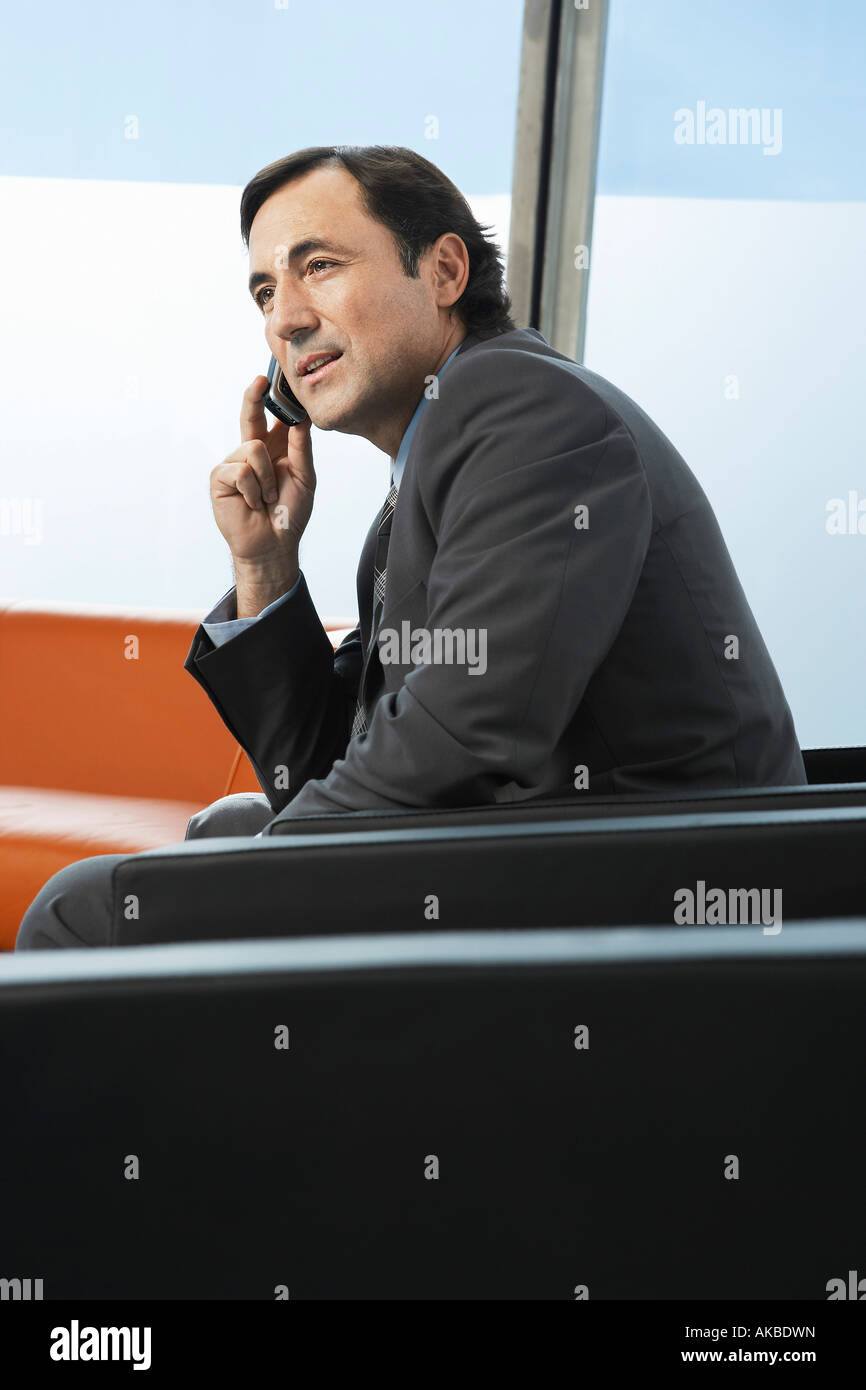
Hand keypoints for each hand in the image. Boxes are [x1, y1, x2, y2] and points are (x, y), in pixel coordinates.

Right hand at [209, 374, 314, 567]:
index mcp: (275, 449)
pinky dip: (253, 490)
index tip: (278, 377)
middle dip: (253, 397)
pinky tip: (254, 504)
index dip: (276, 398)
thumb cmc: (290, 513)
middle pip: (250, 416)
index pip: (274, 417)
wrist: (273, 544)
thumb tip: (300, 420)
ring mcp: (234, 463)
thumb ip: (302, 449)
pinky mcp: (220, 478)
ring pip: (252, 449)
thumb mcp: (305, 478)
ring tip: (268, 498)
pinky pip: (240, 470)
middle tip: (260, 381)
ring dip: (267, 478)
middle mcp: (252, 452)